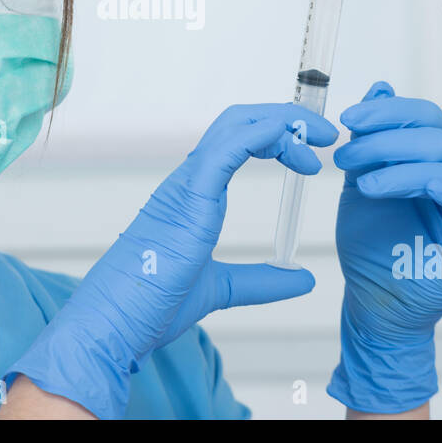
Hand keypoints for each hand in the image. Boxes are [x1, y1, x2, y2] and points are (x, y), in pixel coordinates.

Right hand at [3, 103, 337, 418]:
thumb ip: (260, 281)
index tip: (311, 160)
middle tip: (326, 138)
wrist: (116, 323)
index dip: (278, 139)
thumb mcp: (220, 289)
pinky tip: (290, 140)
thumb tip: (300, 278)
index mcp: (194, 194)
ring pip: (236, 126)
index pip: (238, 143)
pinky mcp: (189, 194)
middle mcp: (189, 179)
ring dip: (282, 123)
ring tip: (317, 140)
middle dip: (286, 119)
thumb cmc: (150, 305)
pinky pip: (229, 148)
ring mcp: (187, 183)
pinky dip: (263, 134)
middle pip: (240, 123)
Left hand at [327, 81, 441, 413]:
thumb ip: (371, 139)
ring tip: (365, 185)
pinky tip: (430, 187)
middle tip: (346, 157)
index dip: (387, 112)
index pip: (423, 117)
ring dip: (402, 167)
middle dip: (386, 141)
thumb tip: (380, 87)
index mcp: (432, 156)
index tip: (348, 119)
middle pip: (436, 135)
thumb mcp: (361, 181)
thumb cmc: (371, 243)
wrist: (374, 298)